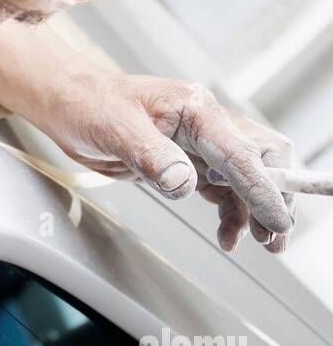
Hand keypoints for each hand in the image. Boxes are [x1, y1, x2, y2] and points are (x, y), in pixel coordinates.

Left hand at [34, 70, 295, 252]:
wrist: (69, 103)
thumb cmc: (89, 104)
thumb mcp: (116, 129)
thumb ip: (152, 156)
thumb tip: (183, 182)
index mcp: (195, 108)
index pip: (240, 152)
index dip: (262, 187)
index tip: (277, 217)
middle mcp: (205, 123)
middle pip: (260, 157)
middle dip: (273, 194)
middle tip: (274, 233)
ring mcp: (199, 141)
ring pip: (245, 176)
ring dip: (256, 208)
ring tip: (265, 241)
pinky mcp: (187, 159)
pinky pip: (222, 186)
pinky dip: (232, 211)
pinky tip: (229, 234)